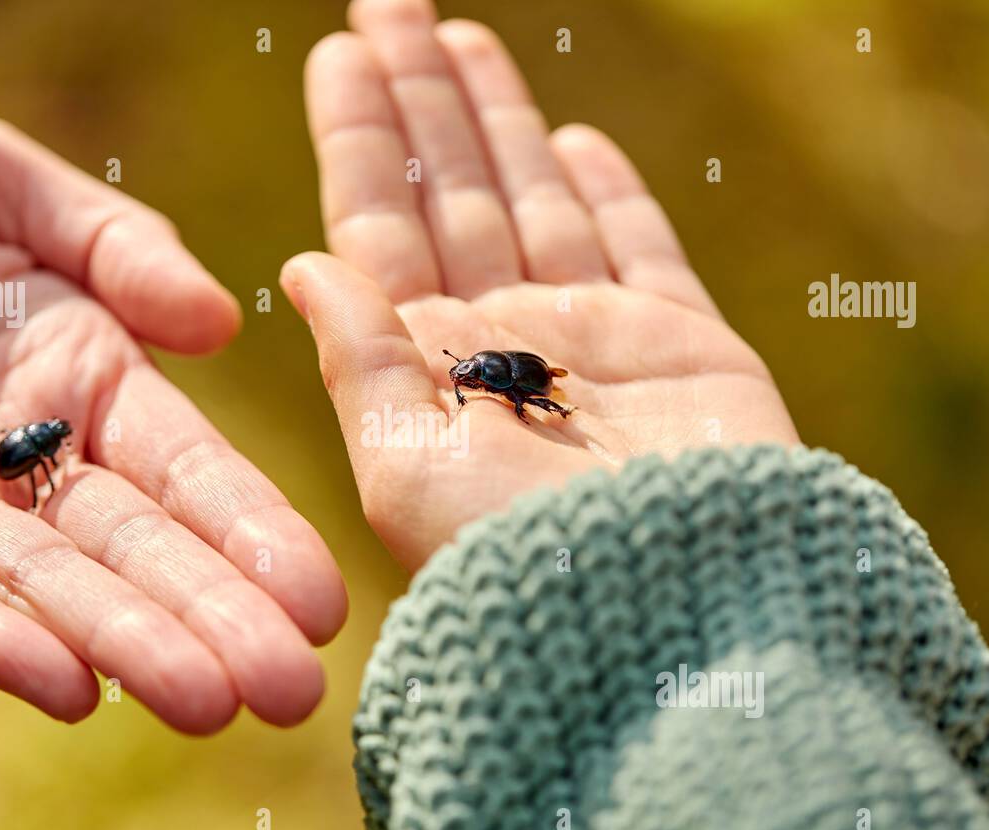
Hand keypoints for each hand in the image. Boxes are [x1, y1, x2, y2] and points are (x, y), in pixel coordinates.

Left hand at [0, 108, 345, 731]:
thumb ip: (112, 241)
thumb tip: (219, 322)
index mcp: (79, 365)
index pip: (187, 464)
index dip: (255, 530)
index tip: (322, 599)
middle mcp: (23, 450)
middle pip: (136, 544)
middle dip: (217, 617)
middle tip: (292, 693)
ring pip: (47, 585)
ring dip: (126, 644)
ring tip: (207, 704)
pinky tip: (68, 687)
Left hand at [282, 0, 798, 571]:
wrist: (669, 609)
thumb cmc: (523, 557)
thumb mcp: (407, 466)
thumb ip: (360, 362)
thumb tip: (304, 266)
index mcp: (429, 369)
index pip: (380, 227)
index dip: (361, 140)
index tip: (341, 54)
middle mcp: (506, 346)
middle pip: (452, 196)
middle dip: (423, 104)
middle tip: (394, 4)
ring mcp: (595, 341)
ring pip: (535, 203)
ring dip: (499, 124)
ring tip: (466, 40)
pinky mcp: (683, 347)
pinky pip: (641, 248)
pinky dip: (611, 194)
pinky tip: (574, 140)